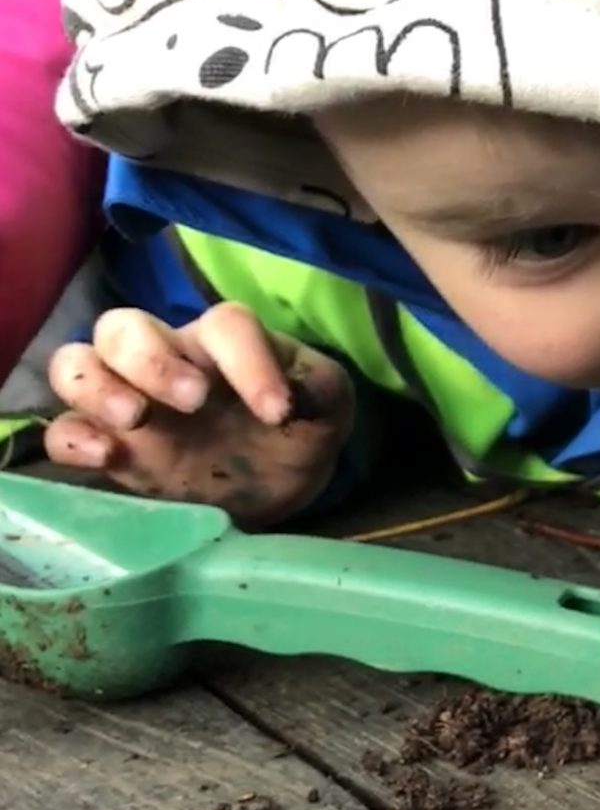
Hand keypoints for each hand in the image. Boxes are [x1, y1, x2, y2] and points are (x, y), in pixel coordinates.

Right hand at [46, 303, 353, 524]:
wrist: (276, 483)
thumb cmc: (297, 430)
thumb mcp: (327, 407)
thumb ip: (320, 389)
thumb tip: (295, 393)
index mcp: (225, 342)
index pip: (225, 326)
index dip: (250, 361)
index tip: (278, 413)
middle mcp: (166, 359)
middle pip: (126, 327)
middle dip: (151, 359)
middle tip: (192, 401)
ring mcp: (129, 401)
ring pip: (77, 362)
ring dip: (96, 386)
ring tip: (133, 419)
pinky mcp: (110, 448)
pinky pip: (63, 431)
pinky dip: (72, 439)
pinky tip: (105, 458)